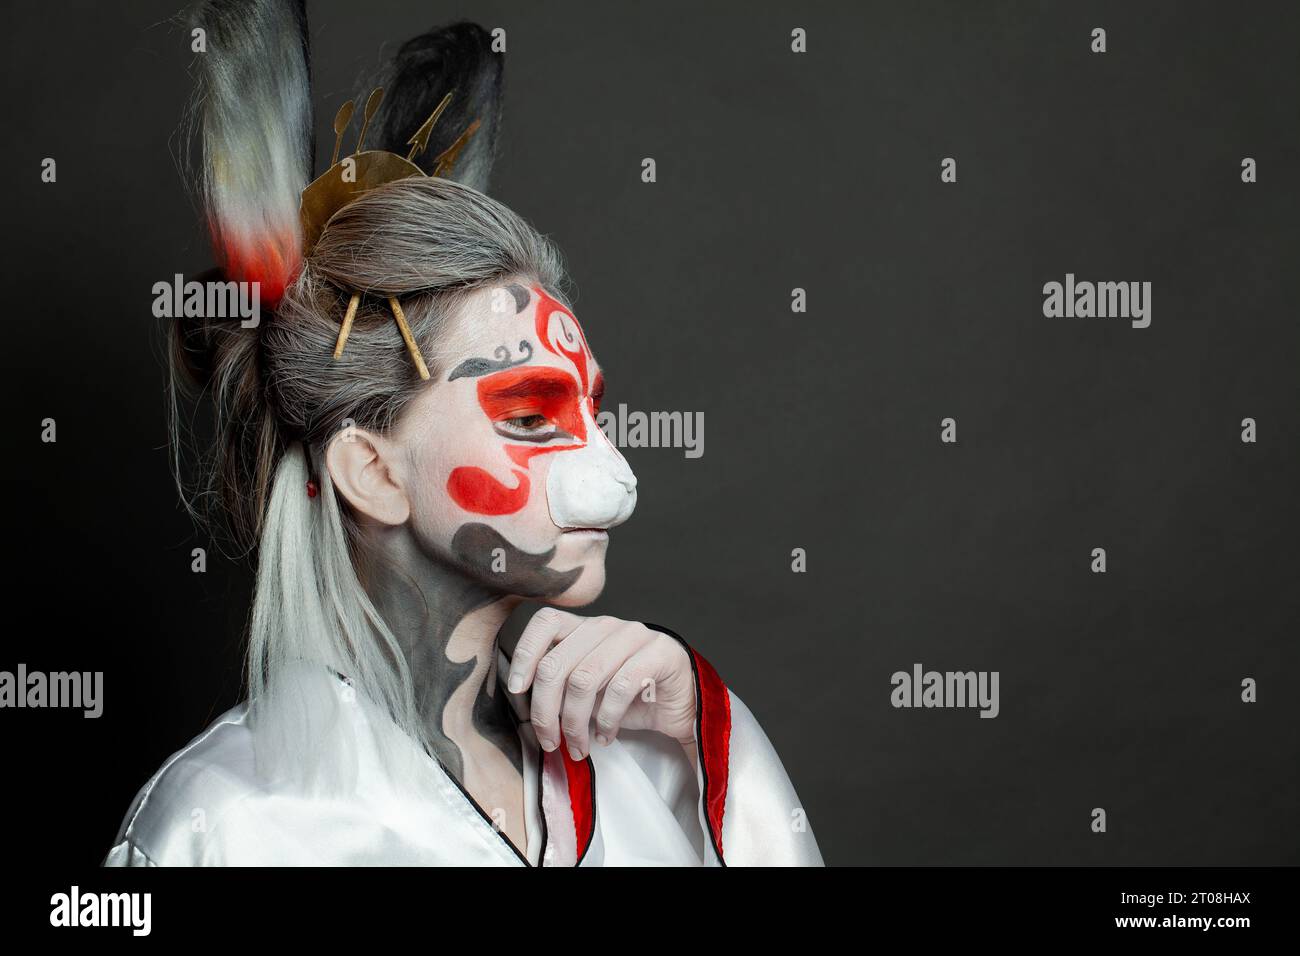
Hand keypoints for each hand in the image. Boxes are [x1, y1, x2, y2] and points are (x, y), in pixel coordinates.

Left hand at [506, 608, 697, 759]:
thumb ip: (560, 687)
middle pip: (557, 663)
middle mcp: (607, 626)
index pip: (545, 622)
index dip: (525, 654)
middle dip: (545, 711)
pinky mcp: (660, 653)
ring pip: (584, 678)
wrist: (684, 706)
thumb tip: (522, 703)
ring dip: (575, 723)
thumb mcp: (588, 692)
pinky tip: (606, 737)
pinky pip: (620, 687)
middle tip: (549, 741)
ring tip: (578, 747)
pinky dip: (607, 720)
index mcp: (585, 627)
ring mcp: (635, 636)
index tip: (516, 690)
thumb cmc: (631, 699)